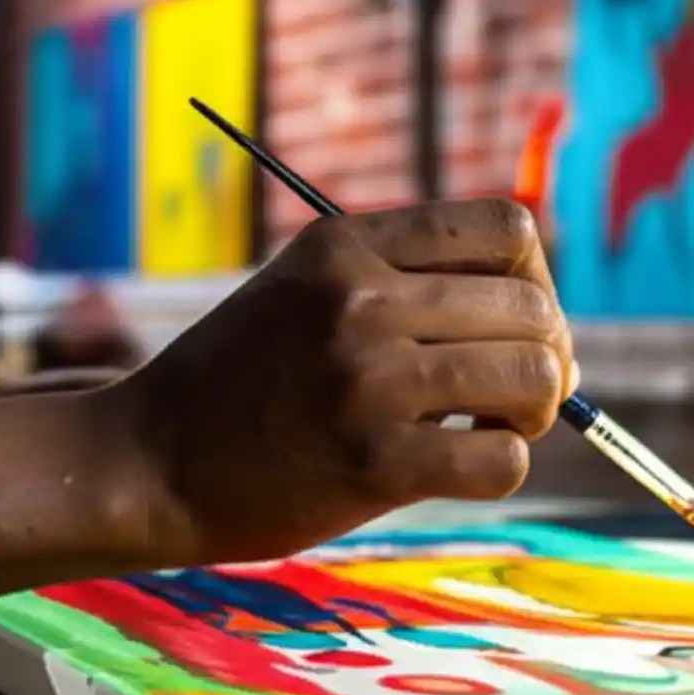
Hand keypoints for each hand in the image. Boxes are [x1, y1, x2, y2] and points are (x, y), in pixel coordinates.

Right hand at [118, 200, 574, 566]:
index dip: (536, 280)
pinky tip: (462, 466)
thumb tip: (543, 326)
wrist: (147, 459)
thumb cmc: (241, 379)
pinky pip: (505, 460)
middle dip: (546, 357)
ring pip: (535, 378)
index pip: (509, 228)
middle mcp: (360, 300)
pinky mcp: (373, 463)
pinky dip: (503, 467)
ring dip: (534, 413)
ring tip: (491, 428)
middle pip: (534, 309)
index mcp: (347, 243)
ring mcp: (367, 379)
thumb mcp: (307, 288)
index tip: (512, 325)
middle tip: (512, 395)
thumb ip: (406, 280)